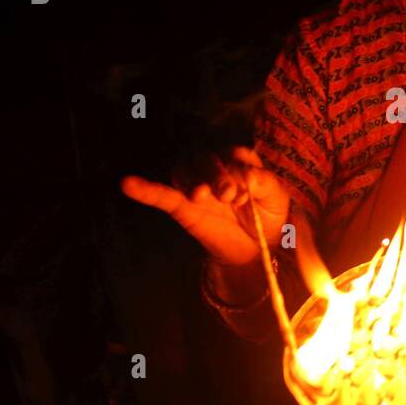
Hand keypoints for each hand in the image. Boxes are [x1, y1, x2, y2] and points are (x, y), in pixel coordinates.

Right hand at [121, 147, 288, 267]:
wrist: (257, 252)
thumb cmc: (268, 218)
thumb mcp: (277, 197)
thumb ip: (264, 181)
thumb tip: (245, 175)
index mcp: (238, 162)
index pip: (232, 152)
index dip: (237, 167)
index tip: (247, 189)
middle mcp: (215, 170)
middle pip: (206, 157)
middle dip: (217, 174)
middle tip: (230, 196)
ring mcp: (196, 187)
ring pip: (184, 170)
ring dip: (192, 179)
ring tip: (203, 195)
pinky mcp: (182, 207)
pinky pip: (161, 194)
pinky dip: (145, 188)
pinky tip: (128, 183)